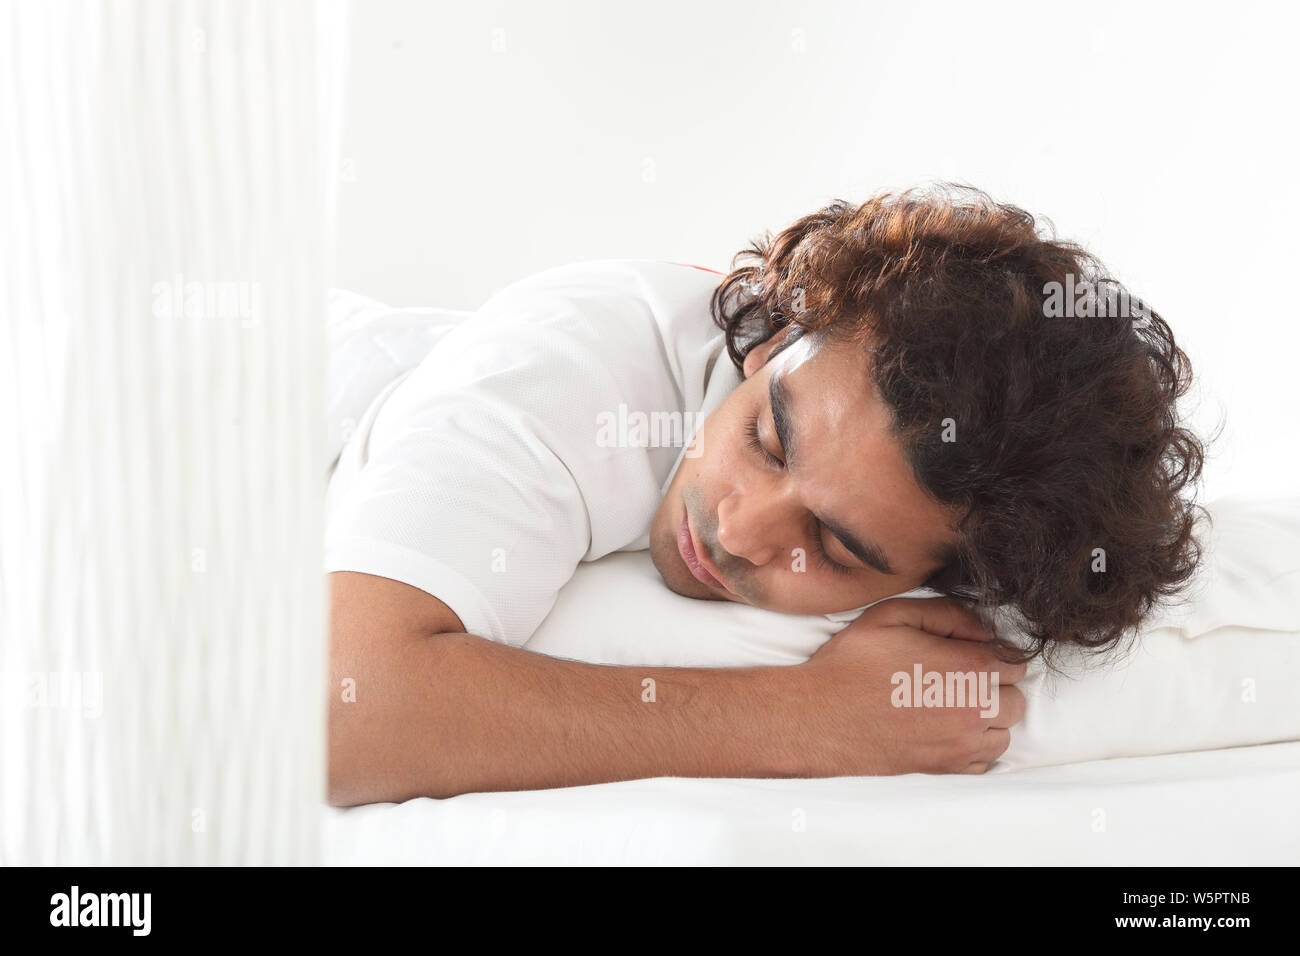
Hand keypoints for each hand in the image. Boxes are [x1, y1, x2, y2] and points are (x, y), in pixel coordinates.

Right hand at [792, 596, 1026, 775]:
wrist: (819, 717)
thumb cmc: (853, 663)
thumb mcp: (894, 614)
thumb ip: (948, 613)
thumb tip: (985, 628)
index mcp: (968, 668)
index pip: (1015, 661)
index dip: (993, 652)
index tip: (967, 651)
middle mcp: (974, 710)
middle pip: (1016, 699)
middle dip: (995, 685)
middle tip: (958, 677)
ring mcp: (961, 745)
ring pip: (1005, 732)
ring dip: (988, 718)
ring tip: (952, 704)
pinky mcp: (946, 768)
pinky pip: (984, 761)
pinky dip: (974, 746)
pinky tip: (944, 729)